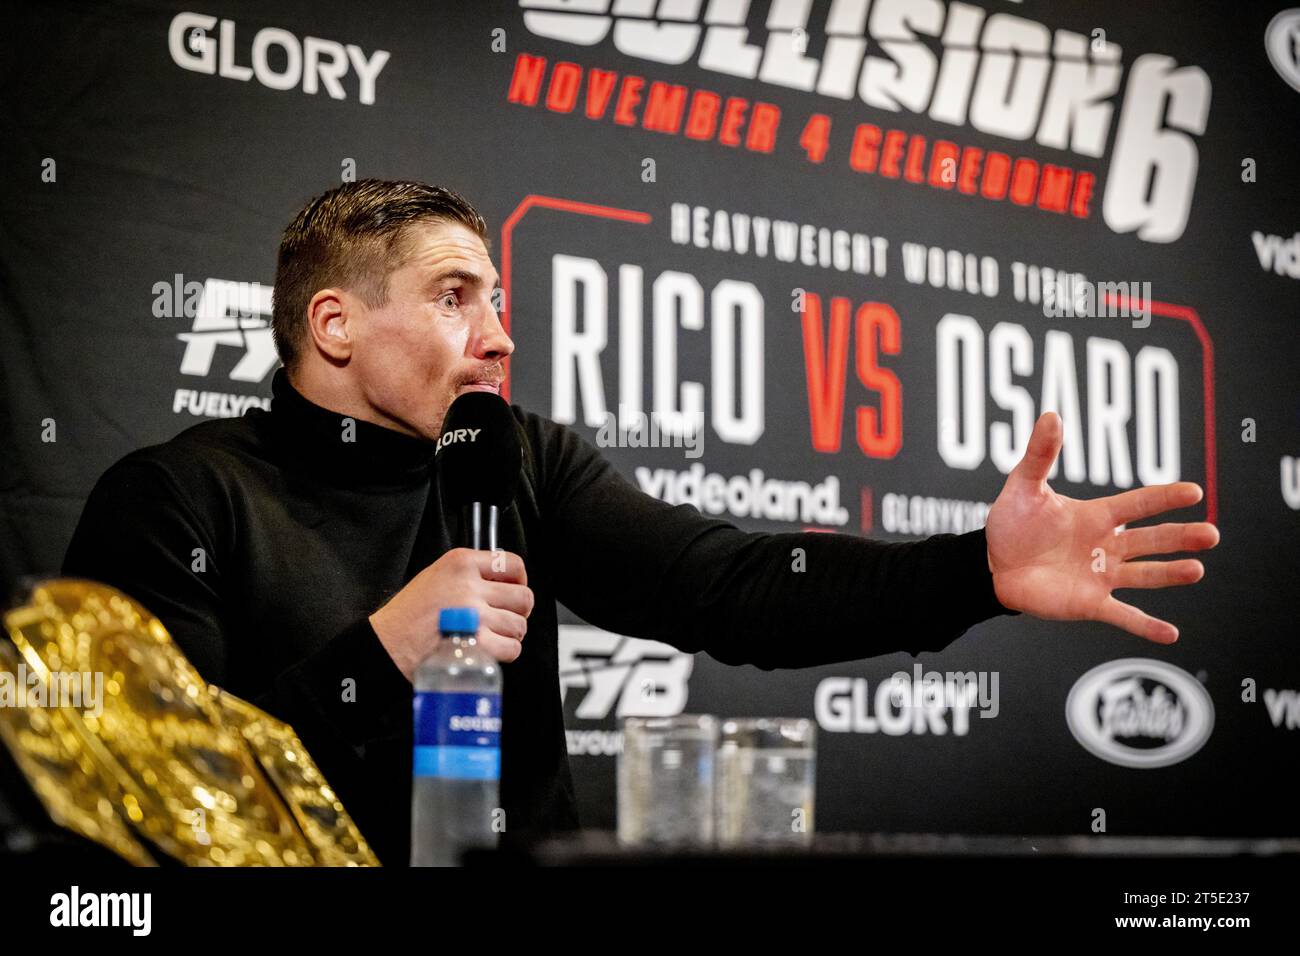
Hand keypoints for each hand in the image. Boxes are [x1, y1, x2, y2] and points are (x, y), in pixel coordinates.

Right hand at [369, 548, 534, 678]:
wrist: (386, 643)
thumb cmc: (408, 614)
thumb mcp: (435, 575)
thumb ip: (468, 574)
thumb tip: (501, 582)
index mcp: (460, 563)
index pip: (513, 564)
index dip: (519, 580)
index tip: (514, 590)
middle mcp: (469, 585)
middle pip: (523, 596)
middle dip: (518, 611)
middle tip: (506, 618)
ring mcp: (474, 614)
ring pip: (519, 624)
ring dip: (511, 634)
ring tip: (494, 636)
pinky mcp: (476, 643)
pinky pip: (512, 648)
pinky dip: (507, 652)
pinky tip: (492, 650)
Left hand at [985, 412, 1218, 642]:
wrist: (990, 565)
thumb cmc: (1010, 524)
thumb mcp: (1023, 486)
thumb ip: (1040, 455)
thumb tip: (1050, 415)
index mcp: (1096, 516)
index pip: (1137, 504)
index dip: (1164, 498)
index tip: (1194, 492)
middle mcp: (1106, 546)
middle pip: (1151, 540)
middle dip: (1180, 537)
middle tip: (1210, 534)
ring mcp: (1101, 576)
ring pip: (1145, 575)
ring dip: (1170, 574)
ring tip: (1196, 570)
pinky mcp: (1090, 603)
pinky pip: (1123, 616)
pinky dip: (1145, 625)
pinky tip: (1171, 634)